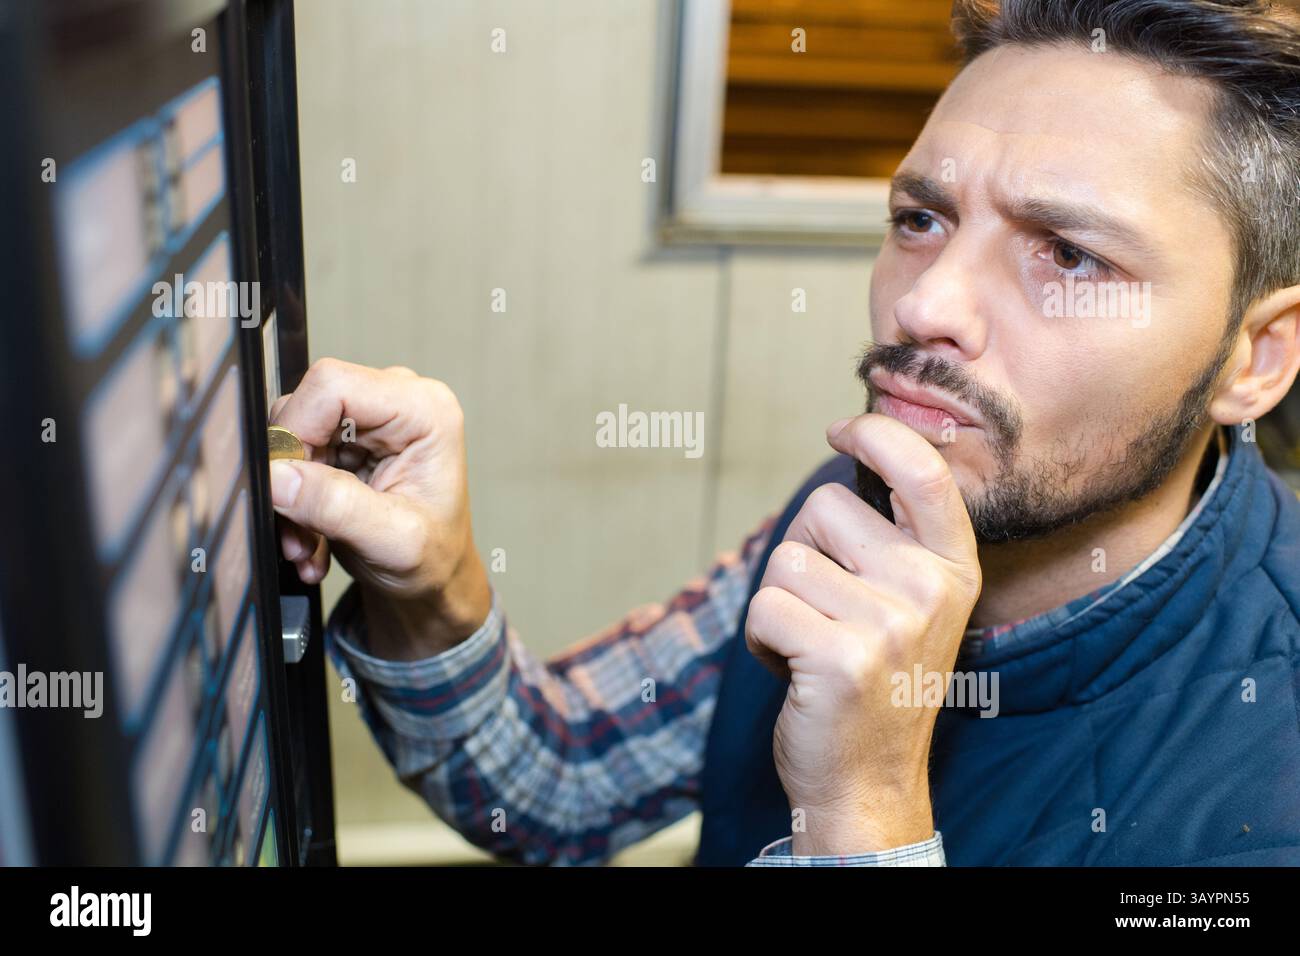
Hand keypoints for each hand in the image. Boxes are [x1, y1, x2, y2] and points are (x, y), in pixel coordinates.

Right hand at [268, 358, 489, 657]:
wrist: (434, 583)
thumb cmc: (434, 559)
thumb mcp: (390, 541)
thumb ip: (335, 506)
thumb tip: (277, 476)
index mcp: (425, 411)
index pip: (333, 385)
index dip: (297, 430)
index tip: (288, 486)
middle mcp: (399, 402)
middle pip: (308, 406)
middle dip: (292, 473)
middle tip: (297, 531)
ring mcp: (373, 419)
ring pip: (295, 433)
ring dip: (290, 495)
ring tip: (305, 544)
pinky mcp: (350, 440)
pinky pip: (297, 454)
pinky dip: (295, 500)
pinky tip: (310, 539)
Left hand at [744, 413, 981, 854]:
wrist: (868, 785)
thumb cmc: (875, 687)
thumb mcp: (911, 608)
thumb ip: (893, 543)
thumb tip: (852, 460)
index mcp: (952, 570)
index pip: (924, 472)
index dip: (877, 436)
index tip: (842, 430)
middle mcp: (930, 589)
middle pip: (823, 508)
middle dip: (804, 553)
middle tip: (829, 615)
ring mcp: (891, 624)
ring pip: (784, 561)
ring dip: (780, 605)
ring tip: (815, 648)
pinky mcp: (842, 656)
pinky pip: (763, 608)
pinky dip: (762, 641)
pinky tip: (797, 673)